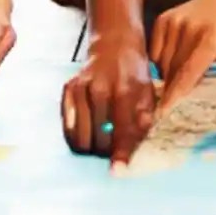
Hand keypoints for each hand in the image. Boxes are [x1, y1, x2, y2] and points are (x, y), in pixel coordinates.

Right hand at [61, 35, 154, 169]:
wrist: (113, 43)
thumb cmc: (134, 72)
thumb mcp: (148, 92)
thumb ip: (144, 121)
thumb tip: (134, 149)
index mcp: (124, 89)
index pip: (122, 129)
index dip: (120, 152)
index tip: (116, 170)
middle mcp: (99, 88)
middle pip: (98, 137)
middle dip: (107, 150)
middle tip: (114, 146)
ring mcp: (80, 88)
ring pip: (79, 136)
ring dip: (91, 145)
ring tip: (101, 138)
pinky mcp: (67, 90)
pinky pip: (67, 127)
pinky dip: (77, 135)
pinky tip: (88, 129)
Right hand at [150, 0, 215, 115]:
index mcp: (212, 40)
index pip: (188, 73)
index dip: (175, 94)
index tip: (163, 113)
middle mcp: (190, 28)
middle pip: (173, 71)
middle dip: (174, 88)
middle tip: (180, 100)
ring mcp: (174, 22)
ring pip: (162, 63)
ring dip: (170, 75)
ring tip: (187, 73)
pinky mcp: (164, 19)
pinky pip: (154, 51)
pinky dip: (162, 62)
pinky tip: (177, 60)